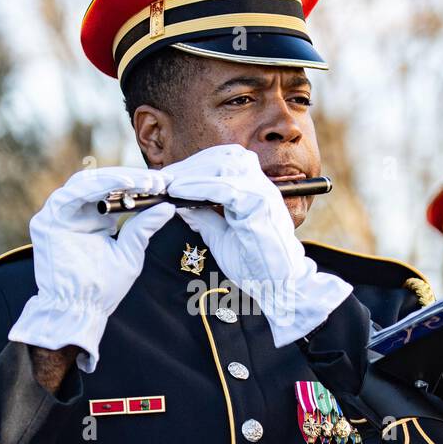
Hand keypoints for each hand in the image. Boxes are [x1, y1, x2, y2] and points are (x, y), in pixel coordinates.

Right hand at [10, 166, 175, 372]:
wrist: (81, 310)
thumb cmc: (105, 287)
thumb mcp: (130, 252)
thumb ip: (143, 228)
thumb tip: (167, 207)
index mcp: (94, 220)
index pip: (113, 192)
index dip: (138, 185)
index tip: (165, 183)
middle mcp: (75, 214)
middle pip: (100, 182)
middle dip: (131, 178)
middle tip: (157, 180)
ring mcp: (59, 216)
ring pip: (86, 182)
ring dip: (116, 178)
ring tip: (143, 183)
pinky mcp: (47, 221)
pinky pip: (71, 194)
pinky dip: (96, 186)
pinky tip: (122, 186)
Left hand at [166, 145, 350, 346]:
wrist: (280, 286)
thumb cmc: (255, 265)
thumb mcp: (221, 237)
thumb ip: (204, 217)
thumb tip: (180, 203)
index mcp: (256, 189)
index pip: (226, 160)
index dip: (196, 163)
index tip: (169, 175)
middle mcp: (262, 186)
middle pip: (224, 157)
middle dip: (190, 164)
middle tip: (162, 177)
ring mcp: (263, 194)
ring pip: (224, 167)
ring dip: (191, 173)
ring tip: (168, 184)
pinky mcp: (260, 207)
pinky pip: (224, 189)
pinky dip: (198, 187)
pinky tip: (178, 193)